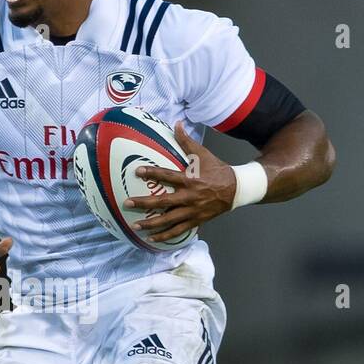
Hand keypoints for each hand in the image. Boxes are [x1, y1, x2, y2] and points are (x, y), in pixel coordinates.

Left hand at [124, 123, 236, 241]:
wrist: (236, 189)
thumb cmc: (217, 170)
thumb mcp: (203, 154)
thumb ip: (187, 141)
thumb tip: (177, 124)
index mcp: (190, 179)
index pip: (167, 175)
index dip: (152, 173)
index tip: (137, 172)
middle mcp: (190, 197)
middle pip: (163, 202)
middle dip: (144, 203)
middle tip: (127, 203)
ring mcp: (192, 211)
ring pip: (168, 220)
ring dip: (151, 224)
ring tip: (135, 226)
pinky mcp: (196, 221)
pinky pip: (178, 231)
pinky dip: (165, 236)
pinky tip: (152, 239)